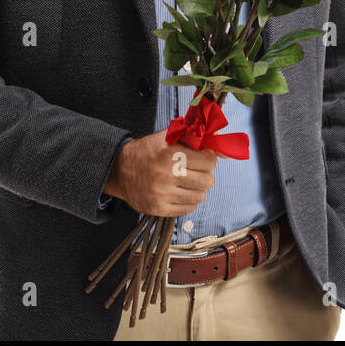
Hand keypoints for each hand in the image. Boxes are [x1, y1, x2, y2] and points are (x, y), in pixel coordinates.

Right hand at [103, 128, 231, 216]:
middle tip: (193, 171)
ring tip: (185, 182)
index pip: (209, 161)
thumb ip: (197, 138)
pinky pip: (188, 208)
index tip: (201, 158)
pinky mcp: (158, 208)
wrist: (120, 170)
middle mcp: (166, 174)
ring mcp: (162, 193)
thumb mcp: (170, 136)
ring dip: (196, 189)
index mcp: (170, 152)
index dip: (207, 159)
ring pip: (200, 196)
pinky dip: (187, 201)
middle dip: (204, 175)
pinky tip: (177, 192)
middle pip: (208, 180)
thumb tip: (224, 148)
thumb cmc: (148, 151)